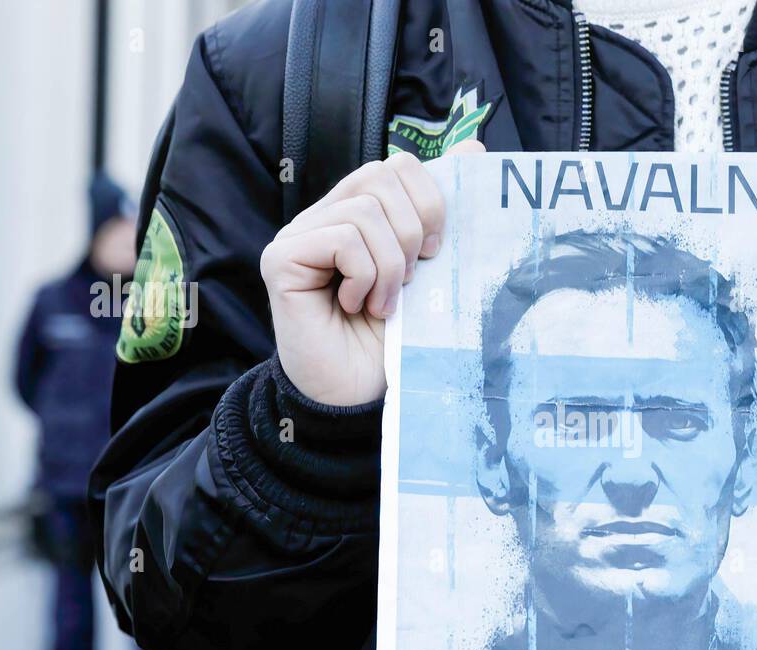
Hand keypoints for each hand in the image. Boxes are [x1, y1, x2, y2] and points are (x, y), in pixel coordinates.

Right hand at [260, 140, 484, 405]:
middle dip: (414, 230)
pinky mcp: (281, 258)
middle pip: (382, 175)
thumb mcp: (431, 273)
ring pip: (365, 210)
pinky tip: (355, 307)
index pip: (400, 166)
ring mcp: (300, 234)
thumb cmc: (393, 342)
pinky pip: (341, 238)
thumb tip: (475, 146)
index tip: (437, 253)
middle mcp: (327, 215)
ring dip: (390, 265)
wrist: (357, 396)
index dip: (430, 201)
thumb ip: (442, 214)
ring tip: (383, 304)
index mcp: (362, 214)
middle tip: (410, 280)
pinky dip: (365, 276)